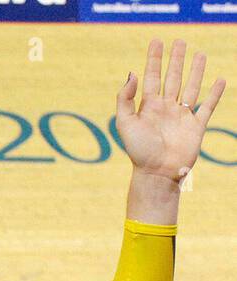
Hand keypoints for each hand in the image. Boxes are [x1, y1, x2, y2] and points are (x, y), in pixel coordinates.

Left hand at [117, 39, 224, 182]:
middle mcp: (166, 109)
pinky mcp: (196, 127)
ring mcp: (182, 117)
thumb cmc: (138, 151)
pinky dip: (216, 94)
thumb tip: (132, 73)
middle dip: (176, 60)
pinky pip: (208, 107)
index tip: (156, 42)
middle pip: (173, 78)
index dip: (153, 59)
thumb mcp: (125, 124)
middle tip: (179, 41)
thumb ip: (125, 99)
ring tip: (199, 54)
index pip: (151, 77)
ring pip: (191, 87)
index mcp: (148, 107)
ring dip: (196, 71)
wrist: (156, 173)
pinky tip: (220, 80)